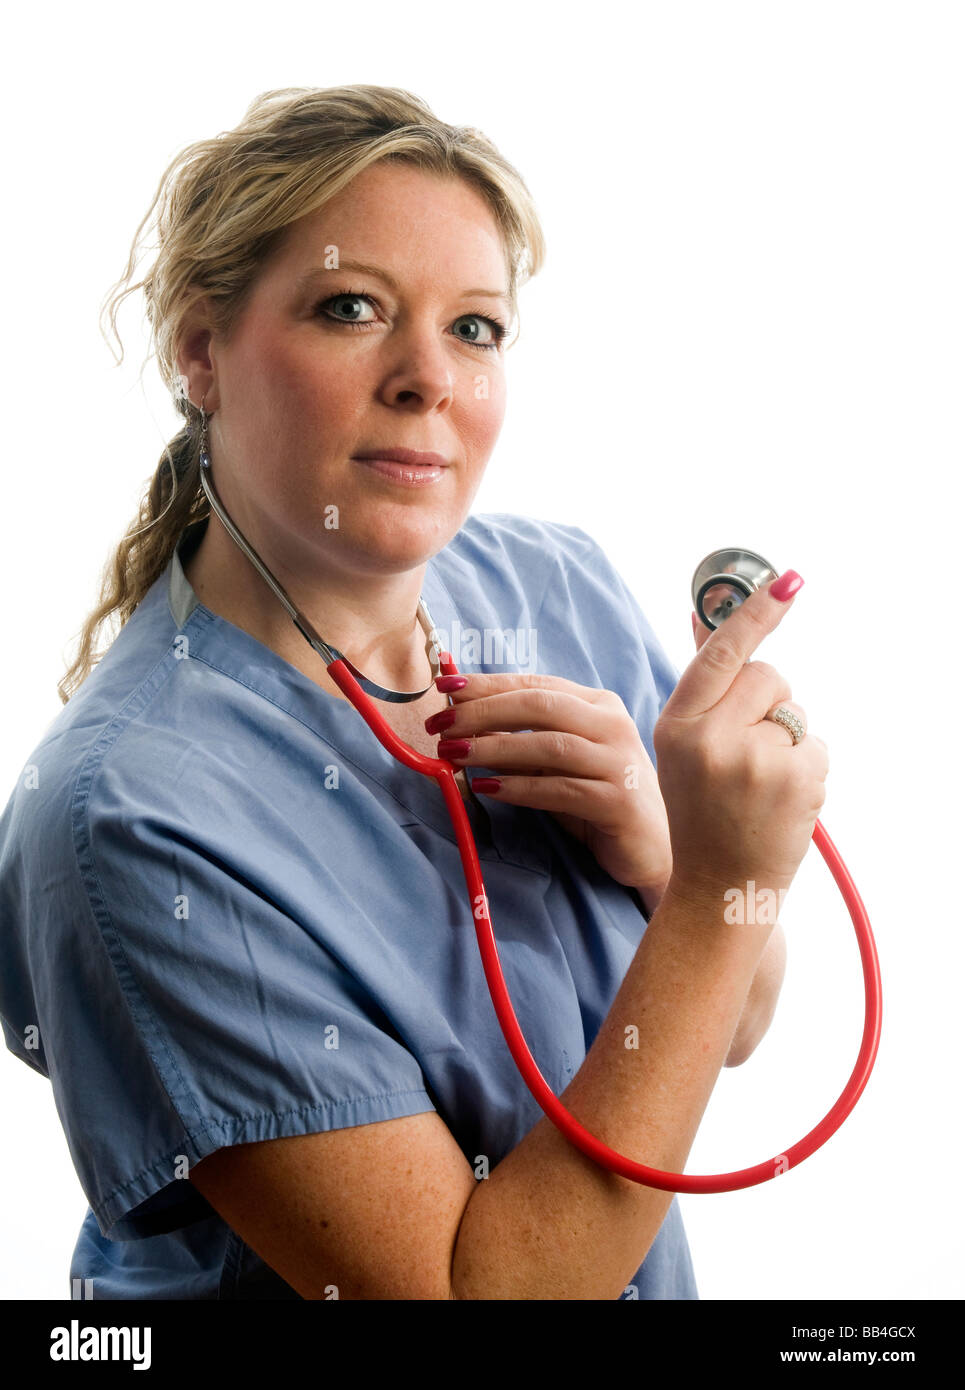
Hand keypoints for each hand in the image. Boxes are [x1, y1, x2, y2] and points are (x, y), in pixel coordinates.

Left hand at [426, 672, 672, 893]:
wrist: (652, 848)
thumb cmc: (597, 798)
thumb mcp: (558, 762)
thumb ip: (521, 739)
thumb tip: (462, 720)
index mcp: (598, 705)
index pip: (536, 684)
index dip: (488, 683)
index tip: (445, 685)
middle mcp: (613, 725)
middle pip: (540, 705)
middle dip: (484, 710)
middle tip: (441, 723)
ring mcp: (618, 762)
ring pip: (548, 745)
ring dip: (494, 748)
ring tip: (454, 754)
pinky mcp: (618, 802)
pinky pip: (560, 789)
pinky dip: (518, 788)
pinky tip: (486, 789)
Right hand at [656, 576, 828, 906]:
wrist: (720, 885)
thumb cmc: (701, 811)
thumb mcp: (683, 746)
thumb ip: (704, 687)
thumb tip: (709, 616)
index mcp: (676, 725)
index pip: (721, 654)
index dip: (754, 613)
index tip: (788, 581)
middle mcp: (711, 739)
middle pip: (769, 675)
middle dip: (770, 702)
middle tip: (747, 750)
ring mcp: (755, 760)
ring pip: (794, 712)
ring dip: (786, 740)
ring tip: (759, 785)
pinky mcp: (795, 779)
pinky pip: (815, 745)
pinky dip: (806, 769)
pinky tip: (781, 800)